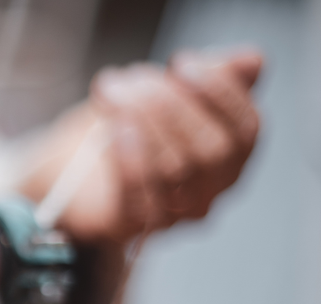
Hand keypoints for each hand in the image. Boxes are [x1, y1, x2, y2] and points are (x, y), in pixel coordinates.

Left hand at [27, 49, 262, 243]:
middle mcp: (210, 193)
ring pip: (175, 169)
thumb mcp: (166, 93)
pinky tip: (116, 129)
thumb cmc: (124, 130)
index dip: (219, 91)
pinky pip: (139, 197)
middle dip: (172, 104)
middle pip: (210, 149)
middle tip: (134, 76)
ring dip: (143, 120)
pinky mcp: (131, 226)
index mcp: (229, 160)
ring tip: (113, 91)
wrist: (69, 173)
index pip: (246, 130)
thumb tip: (252, 61)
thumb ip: (209, 77)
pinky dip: (130, 159)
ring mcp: (173, 215)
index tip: (181, 61)